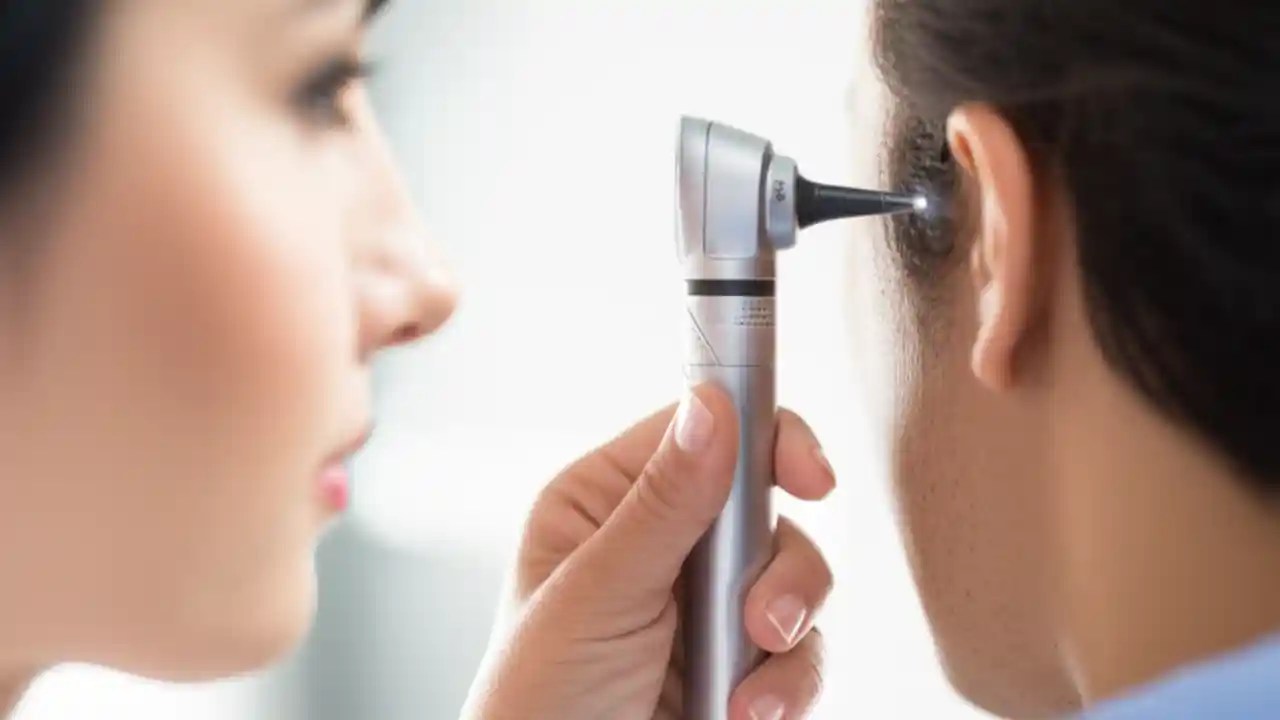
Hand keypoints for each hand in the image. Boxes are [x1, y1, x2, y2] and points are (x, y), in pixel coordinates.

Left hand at [462, 385, 834, 719]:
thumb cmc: (538, 701)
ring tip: (745, 697)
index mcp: (607, 501)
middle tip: (764, 621)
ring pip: (796, 579)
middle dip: (780, 570)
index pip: (704, 432)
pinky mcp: (737, 661)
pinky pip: (801, 649)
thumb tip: (712, 406)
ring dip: (786, 636)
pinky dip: (787, 685)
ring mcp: (704, 603)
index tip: (812, 479)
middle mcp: (661, 541)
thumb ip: (662, 505)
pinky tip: (747, 715)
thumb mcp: (596, 596)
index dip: (769, 440)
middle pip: (767, 507)